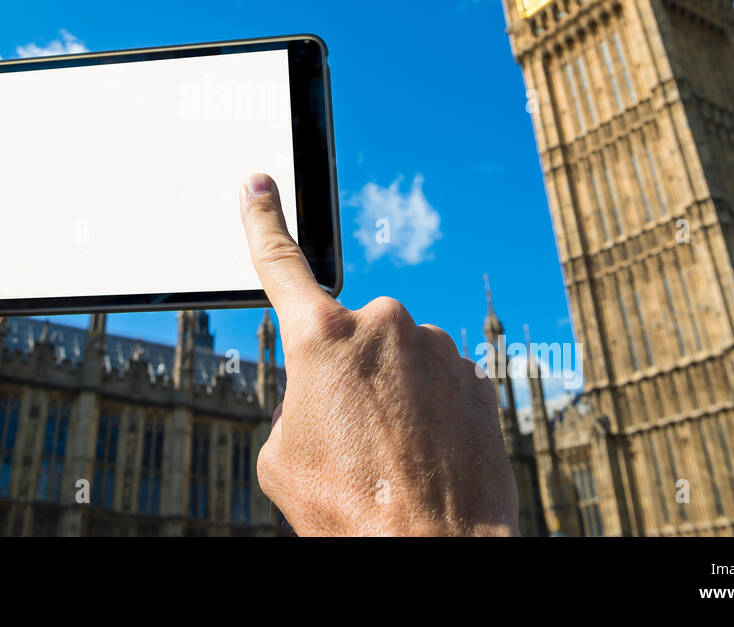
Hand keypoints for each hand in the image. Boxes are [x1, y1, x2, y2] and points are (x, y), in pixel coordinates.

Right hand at [239, 173, 519, 535]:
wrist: (438, 549)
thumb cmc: (350, 511)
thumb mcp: (281, 456)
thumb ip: (294, 401)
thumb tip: (321, 392)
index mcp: (323, 337)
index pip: (280, 263)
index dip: (262, 220)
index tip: (257, 184)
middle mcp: (384, 325)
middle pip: (349, 339)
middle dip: (345, 376)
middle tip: (349, 436)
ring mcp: (438, 348)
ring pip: (398, 362)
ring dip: (391, 397)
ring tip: (391, 458)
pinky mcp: (476, 376)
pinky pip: (438, 383)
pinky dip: (428, 413)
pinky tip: (426, 457)